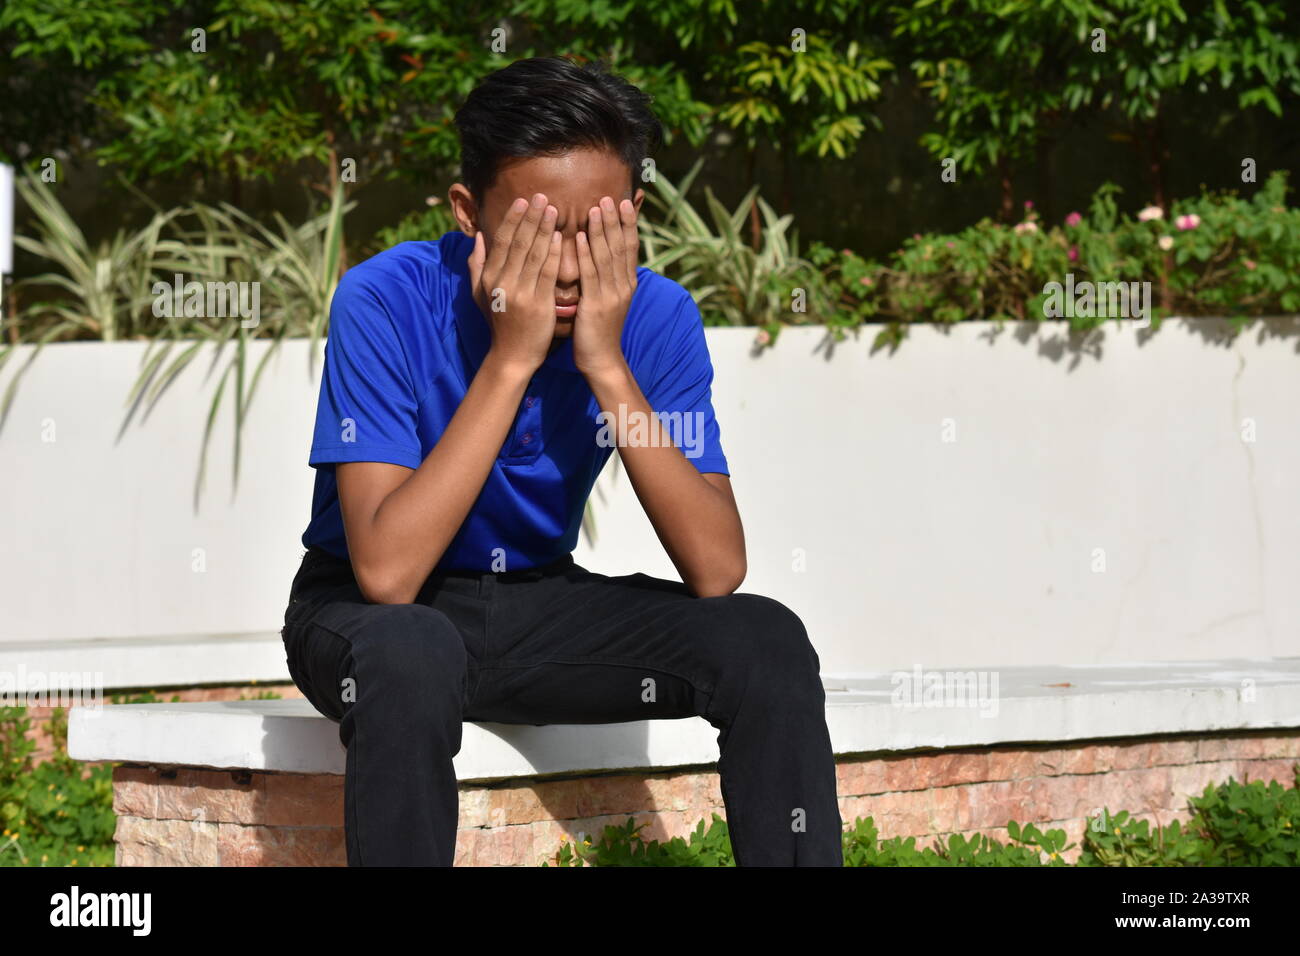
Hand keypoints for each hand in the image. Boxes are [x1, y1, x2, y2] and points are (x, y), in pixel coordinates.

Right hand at [468, 193, 560, 372]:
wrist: (512, 355)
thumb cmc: (500, 322)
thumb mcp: (480, 294)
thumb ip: (477, 264)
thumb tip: (478, 236)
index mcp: (489, 277)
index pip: (502, 241)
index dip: (513, 219)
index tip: (523, 200)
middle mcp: (502, 282)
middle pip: (518, 243)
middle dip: (531, 217)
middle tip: (542, 196)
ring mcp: (520, 293)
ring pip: (534, 254)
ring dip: (544, 229)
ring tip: (553, 209)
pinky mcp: (538, 304)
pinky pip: (547, 274)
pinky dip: (554, 254)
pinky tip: (561, 238)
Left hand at [573, 196, 637, 376]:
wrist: (602, 359)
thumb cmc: (599, 330)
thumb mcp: (607, 299)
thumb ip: (607, 277)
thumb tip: (602, 255)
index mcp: (628, 283)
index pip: (630, 247)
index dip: (628, 224)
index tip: (624, 202)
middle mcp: (624, 286)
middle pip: (621, 247)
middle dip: (615, 220)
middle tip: (610, 197)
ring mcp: (612, 295)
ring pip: (607, 256)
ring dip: (601, 230)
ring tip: (595, 208)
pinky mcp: (596, 305)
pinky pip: (591, 274)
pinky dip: (586, 253)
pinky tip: (580, 236)